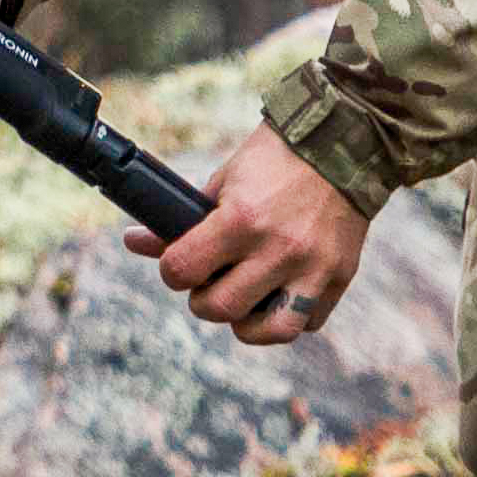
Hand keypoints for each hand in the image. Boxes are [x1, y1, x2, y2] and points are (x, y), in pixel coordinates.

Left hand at [147, 123, 368, 350]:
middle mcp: (278, 249)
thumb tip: (135, 242)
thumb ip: (183, 219)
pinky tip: (277, 294)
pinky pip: (308, 321)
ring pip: (270, 331)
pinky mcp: (341, 276)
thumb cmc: (273, 161)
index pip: (183, 270)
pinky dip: (287, 317)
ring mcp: (313, 267)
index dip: (172, 271)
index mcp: (241, 219)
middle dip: (203, 301)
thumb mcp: (222, 181)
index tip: (178, 264)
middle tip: (209, 283)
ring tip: (243, 301)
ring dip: (246, 322)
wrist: (341, 146)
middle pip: (221, 308)